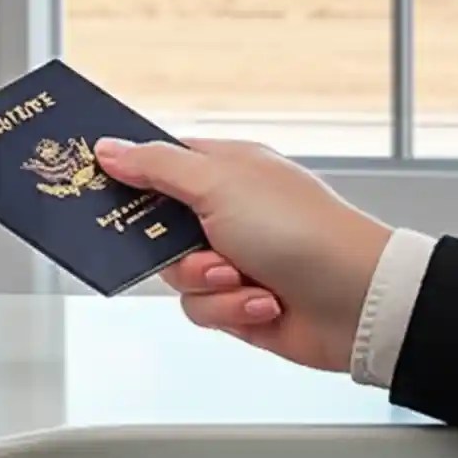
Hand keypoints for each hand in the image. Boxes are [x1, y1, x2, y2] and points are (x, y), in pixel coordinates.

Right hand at [94, 138, 392, 372]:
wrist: (357, 303)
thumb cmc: (301, 231)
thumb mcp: (218, 184)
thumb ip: (156, 166)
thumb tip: (108, 149)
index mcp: (224, 170)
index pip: (159, 163)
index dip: (129, 175)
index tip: (100, 187)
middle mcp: (225, 211)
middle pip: (155, 228)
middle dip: (170, 247)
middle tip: (190, 246)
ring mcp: (231, 257)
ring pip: (175, 275)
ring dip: (207, 282)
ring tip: (242, 278)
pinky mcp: (237, 302)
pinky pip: (200, 308)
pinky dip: (229, 309)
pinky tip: (262, 301)